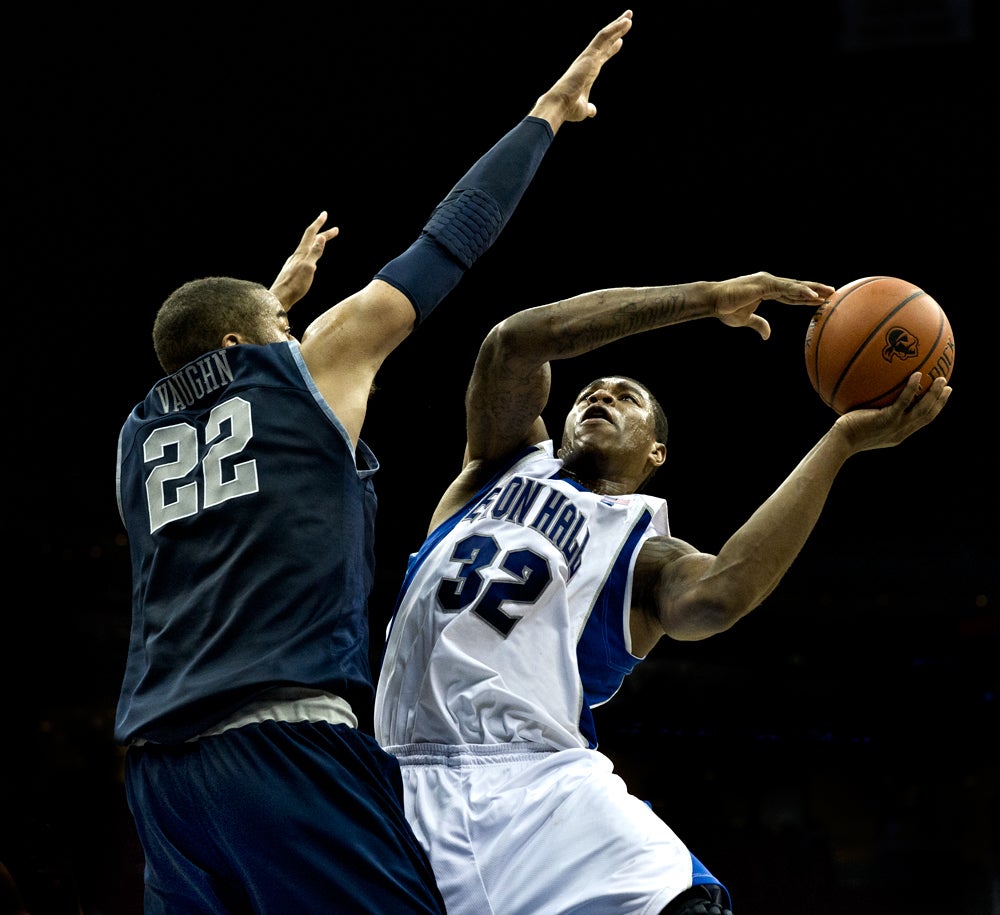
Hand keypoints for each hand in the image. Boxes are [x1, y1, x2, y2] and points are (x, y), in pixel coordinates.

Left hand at [269, 212, 339, 308]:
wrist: (279, 298)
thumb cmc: (294, 285)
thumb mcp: (308, 267)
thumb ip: (315, 252)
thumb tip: (321, 237)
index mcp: (301, 253)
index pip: (311, 233)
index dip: (319, 223)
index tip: (325, 214)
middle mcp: (297, 256)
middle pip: (311, 241)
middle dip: (323, 233)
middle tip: (335, 230)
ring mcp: (294, 263)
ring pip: (308, 249)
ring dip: (318, 244)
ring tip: (324, 242)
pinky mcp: (293, 272)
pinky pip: (305, 258)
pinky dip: (313, 255)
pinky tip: (312, 263)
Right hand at [529, 10, 632, 130]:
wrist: (560, 105)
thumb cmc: (569, 109)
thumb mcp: (584, 109)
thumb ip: (589, 108)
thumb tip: (592, 111)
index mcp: (588, 72)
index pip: (602, 56)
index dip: (611, 48)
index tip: (620, 41)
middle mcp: (588, 62)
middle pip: (605, 42)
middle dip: (616, 30)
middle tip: (627, 19)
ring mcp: (589, 57)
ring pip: (605, 35)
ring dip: (617, 25)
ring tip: (629, 15)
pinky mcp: (589, 54)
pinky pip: (603, 37)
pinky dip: (615, 28)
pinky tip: (625, 22)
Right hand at [714, 271, 835, 339]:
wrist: (713, 301)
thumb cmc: (725, 309)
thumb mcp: (745, 320)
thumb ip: (759, 324)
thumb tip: (768, 335)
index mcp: (767, 290)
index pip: (790, 294)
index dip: (804, 297)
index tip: (819, 300)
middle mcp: (769, 282)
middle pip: (797, 287)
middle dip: (815, 290)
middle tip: (833, 293)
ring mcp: (768, 281)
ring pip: (795, 285)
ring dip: (814, 289)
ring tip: (830, 293)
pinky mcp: (765, 283)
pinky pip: (786, 288)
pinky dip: (800, 290)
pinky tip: (813, 294)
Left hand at [834, 372, 951, 451]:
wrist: (840, 442)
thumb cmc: (847, 432)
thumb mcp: (865, 424)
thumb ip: (874, 413)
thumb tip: (871, 395)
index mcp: (899, 434)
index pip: (923, 421)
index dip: (935, 408)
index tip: (943, 395)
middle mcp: (901, 432)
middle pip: (928, 415)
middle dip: (940, 400)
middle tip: (947, 385)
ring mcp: (895, 426)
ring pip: (922, 409)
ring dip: (934, 394)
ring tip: (940, 378)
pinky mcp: (886, 419)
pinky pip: (903, 402)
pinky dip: (912, 388)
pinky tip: (917, 374)